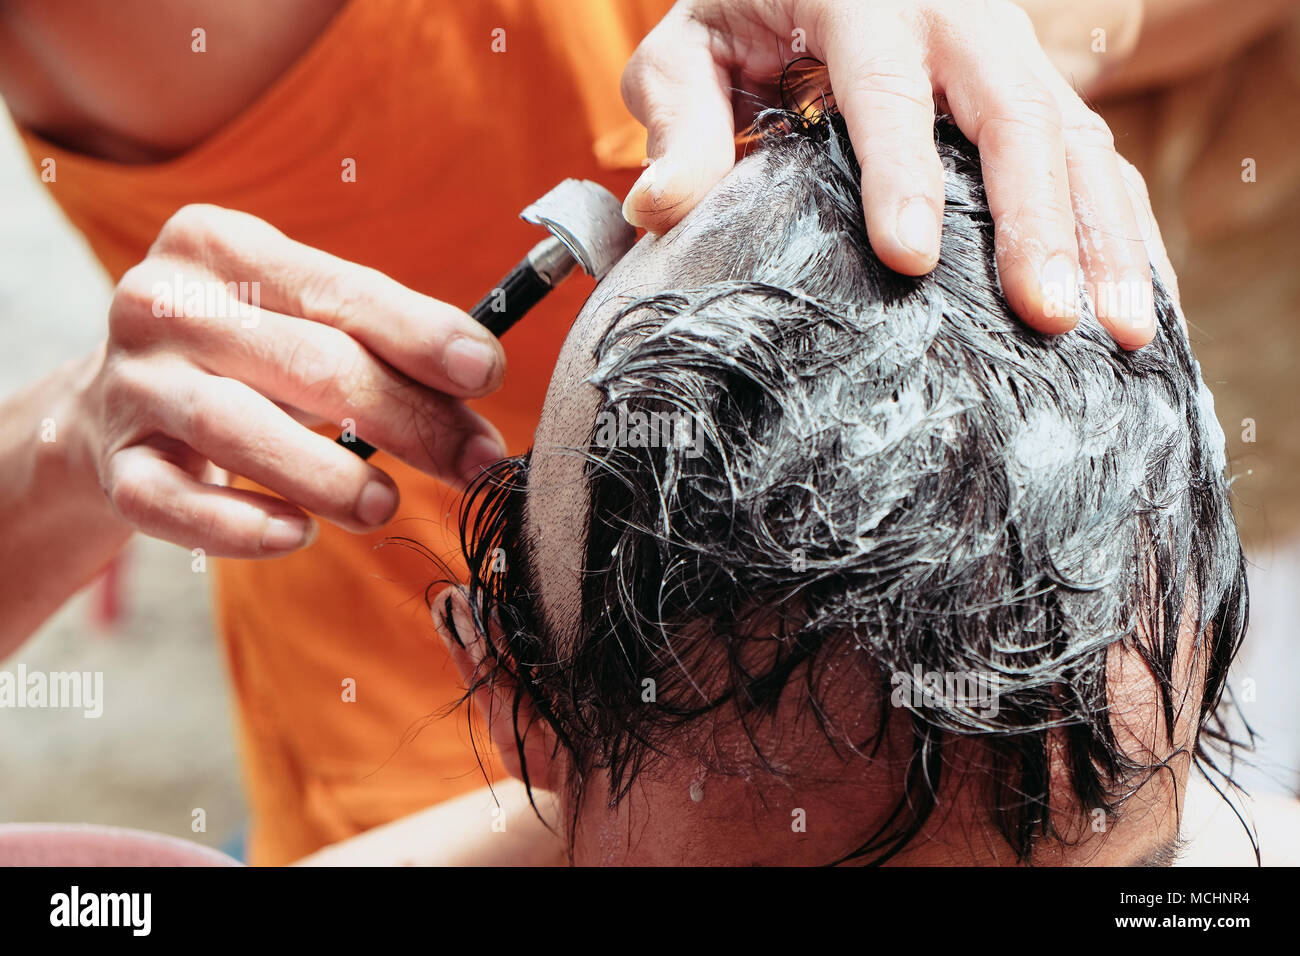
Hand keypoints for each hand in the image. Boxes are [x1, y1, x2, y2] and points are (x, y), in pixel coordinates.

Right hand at [77, 204, 506, 557]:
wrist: (114, 404)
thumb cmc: (246, 355)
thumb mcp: (302, 319)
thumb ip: (381, 339)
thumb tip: (479, 377)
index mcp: (219, 244)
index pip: (341, 290)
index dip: (421, 334)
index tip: (486, 372)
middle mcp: (164, 303)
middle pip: (307, 362)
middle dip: (408, 418)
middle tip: (474, 462)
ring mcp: (131, 384)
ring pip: (236, 428)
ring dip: (325, 475)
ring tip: (386, 505)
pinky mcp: (115, 464)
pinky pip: (172, 503)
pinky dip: (239, 526)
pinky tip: (299, 535)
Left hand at [621, 0, 1163, 348]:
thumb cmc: (745, 11)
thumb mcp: (689, 50)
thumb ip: (678, 120)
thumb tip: (661, 208)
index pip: (886, 92)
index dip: (902, 175)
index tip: (911, 261)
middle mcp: (954, 17)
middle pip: (1011, 116)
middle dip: (1036, 222)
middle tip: (1046, 318)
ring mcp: (1007, 50)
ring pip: (1075, 139)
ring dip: (1104, 237)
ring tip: (1127, 332)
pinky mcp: (1036, 86)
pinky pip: (1095, 153)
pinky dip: (1123, 226)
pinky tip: (1143, 297)